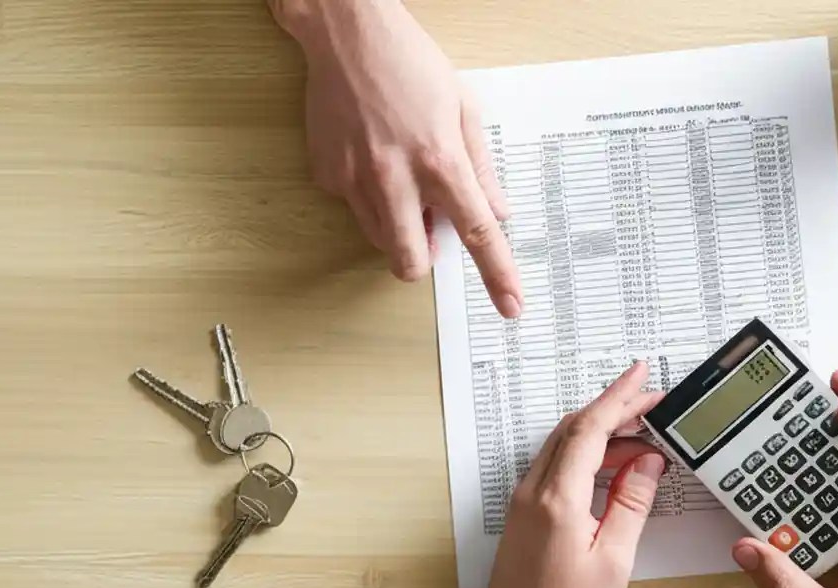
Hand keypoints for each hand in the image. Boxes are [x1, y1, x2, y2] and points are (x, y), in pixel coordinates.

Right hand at [271, 0, 520, 317]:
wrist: (346, 32)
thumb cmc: (410, 63)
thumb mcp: (464, 108)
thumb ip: (482, 168)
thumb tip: (498, 211)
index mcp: (440, 161)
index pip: (477, 234)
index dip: (497, 275)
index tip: (510, 306)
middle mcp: (396, 178)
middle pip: (411, 262)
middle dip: (424, 261)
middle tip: (430, 229)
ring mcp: (356, 180)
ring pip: (380, 241)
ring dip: (398, 227)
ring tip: (401, 178)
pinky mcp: (327, 175)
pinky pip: (354, 209)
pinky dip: (369, 197)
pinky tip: (371, 156)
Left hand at [410, 362, 665, 587]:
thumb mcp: (613, 560)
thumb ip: (631, 504)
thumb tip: (647, 463)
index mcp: (557, 499)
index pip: (591, 429)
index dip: (619, 397)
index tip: (641, 375)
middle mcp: (534, 491)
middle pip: (575, 429)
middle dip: (615, 408)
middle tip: (652, 402)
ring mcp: (525, 500)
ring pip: (564, 444)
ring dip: (602, 431)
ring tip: (644, 436)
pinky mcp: (525, 512)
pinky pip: (557, 465)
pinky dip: (587, 454)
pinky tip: (614, 465)